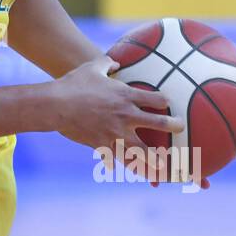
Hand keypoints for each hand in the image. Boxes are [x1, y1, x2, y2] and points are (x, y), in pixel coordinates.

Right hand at [54, 56, 182, 181]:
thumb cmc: (72, 84)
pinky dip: (125, 165)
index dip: (165, 101)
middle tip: (181, 128)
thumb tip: (114, 61)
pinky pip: (118, 159)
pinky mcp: (103, 145)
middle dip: (173, 126)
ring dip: (155, 157)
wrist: (54, 105)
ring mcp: (115, 132)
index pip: (156, 99)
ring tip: (165, 165)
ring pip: (142, 149)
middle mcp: (125, 115)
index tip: (168, 104)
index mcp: (125, 95)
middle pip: (158, 123)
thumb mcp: (91, 68)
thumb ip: (106, 63)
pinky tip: (133, 173)